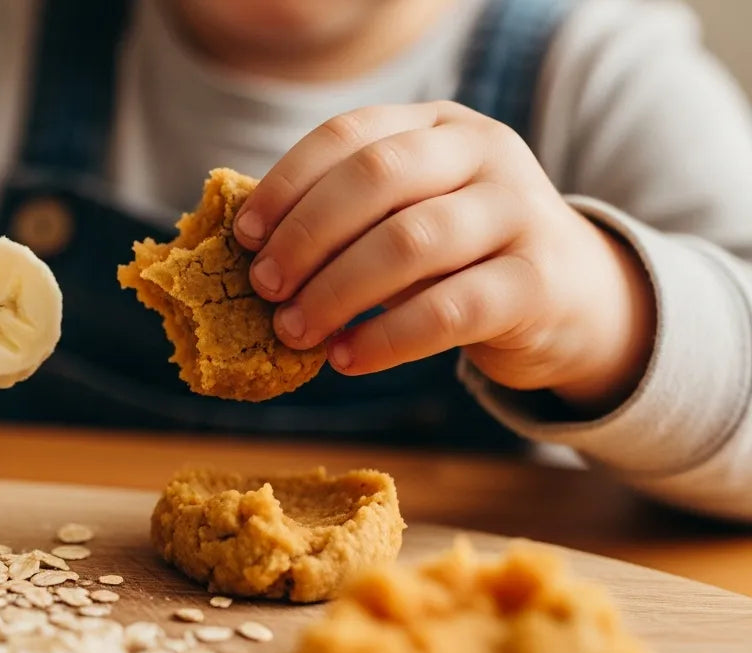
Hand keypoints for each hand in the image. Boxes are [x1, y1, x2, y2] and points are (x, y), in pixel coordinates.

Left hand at [235, 101, 654, 411]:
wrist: (578, 301)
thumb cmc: (461, 258)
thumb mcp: (409, 215)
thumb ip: (346, 218)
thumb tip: (248, 251)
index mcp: (438, 125)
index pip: (350, 134)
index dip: (287, 184)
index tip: (243, 236)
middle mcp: (484, 154)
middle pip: (379, 177)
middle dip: (306, 236)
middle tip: (264, 287)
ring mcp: (519, 212)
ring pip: (411, 241)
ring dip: (336, 291)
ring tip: (294, 330)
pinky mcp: (537, 282)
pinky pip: (449, 310)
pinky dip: (385, 339)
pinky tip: (346, 359)